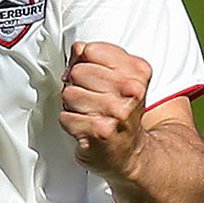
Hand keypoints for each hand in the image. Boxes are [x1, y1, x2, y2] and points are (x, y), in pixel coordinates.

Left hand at [59, 41, 151, 180]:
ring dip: (73, 105)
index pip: (90, 50)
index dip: (84, 62)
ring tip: (89, 113)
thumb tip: (77, 49)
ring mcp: (116, 112)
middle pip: (77, 72)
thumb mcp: (120, 78)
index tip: (93, 75)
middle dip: (77, 85)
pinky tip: (86, 127)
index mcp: (137, 71)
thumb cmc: (122, 113)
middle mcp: (130, 91)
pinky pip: (65, 117)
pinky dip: (71, 123)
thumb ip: (97, 58)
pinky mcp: (99, 132)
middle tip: (91, 98)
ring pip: (69, 94)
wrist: (131, 153)